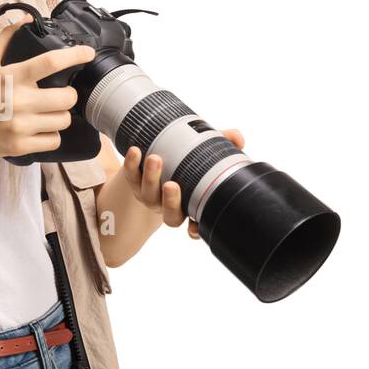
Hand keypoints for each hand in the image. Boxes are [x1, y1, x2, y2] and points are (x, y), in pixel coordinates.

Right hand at [0, 13, 94, 162]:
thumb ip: (5, 39)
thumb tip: (25, 22)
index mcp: (11, 76)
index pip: (51, 62)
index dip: (76, 55)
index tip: (87, 52)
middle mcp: (19, 101)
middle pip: (67, 97)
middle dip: (68, 94)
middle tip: (60, 93)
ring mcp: (20, 126)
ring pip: (63, 120)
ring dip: (60, 115)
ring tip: (48, 112)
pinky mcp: (20, 146)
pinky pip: (53, 140)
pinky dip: (51, 135)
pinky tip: (40, 129)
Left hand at [119, 128, 245, 236]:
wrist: (160, 152)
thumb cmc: (190, 158)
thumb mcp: (208, 150)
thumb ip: (224, 143)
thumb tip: (237, 138)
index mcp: (189, 205)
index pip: (193, 226)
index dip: (194, 230)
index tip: (194, 226)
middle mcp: (168, 205)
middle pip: (169, 213)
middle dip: (170, 200)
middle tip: (172, 184)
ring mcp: (150, 195)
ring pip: (148, 194)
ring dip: (151, 177)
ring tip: (154, 158)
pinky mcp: (134, 180)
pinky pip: (131, 175)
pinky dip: (132, 163)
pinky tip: (135, 150)